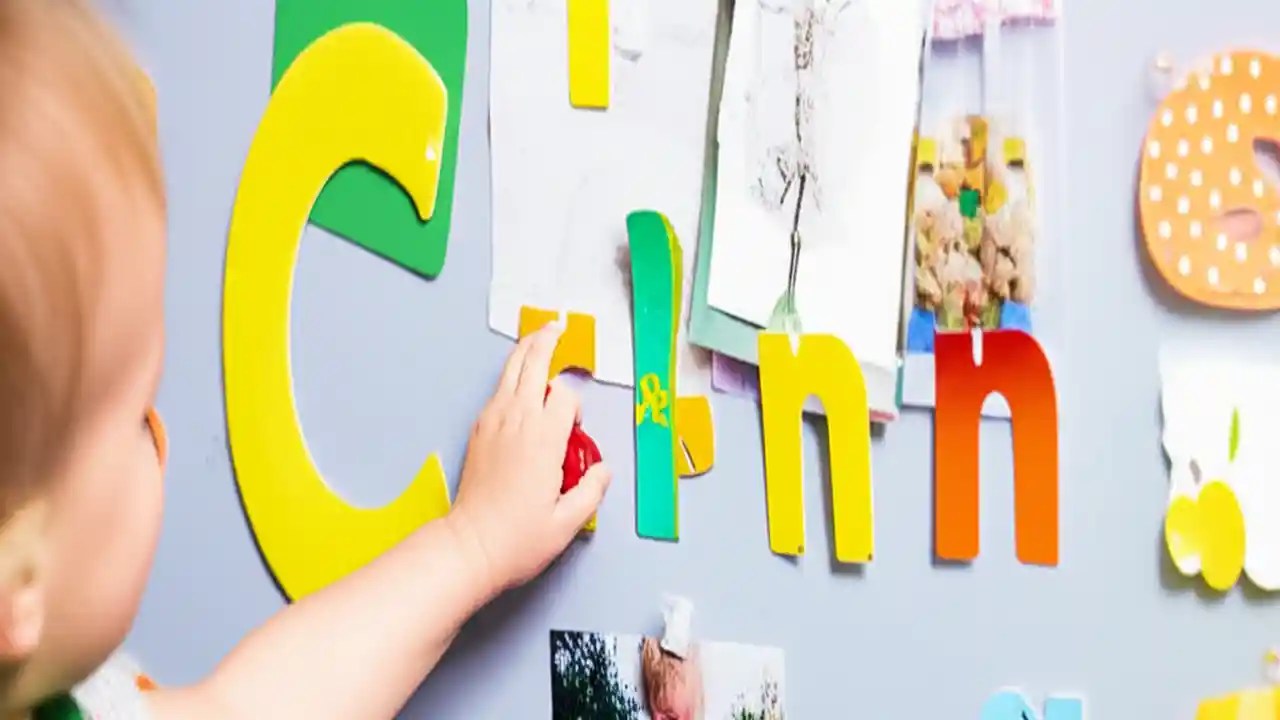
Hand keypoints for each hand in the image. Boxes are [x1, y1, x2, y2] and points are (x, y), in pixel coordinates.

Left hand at [448, 323, 611, 594]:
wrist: (468, 548)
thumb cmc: (518, 539)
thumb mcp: (568, 522)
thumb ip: (592, 490)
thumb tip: (603, 470)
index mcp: (543, 440)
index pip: (565, 397)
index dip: (577, 407)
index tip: (577, 431)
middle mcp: (516, 422)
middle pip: (532, 365)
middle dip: (546, 342)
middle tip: (556, 326)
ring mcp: (492, 423)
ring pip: (510, 372)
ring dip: (526, 352)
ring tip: (539, 337)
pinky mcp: (478, 431)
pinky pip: (497, 392)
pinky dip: (510, 377)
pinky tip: (518, 382)